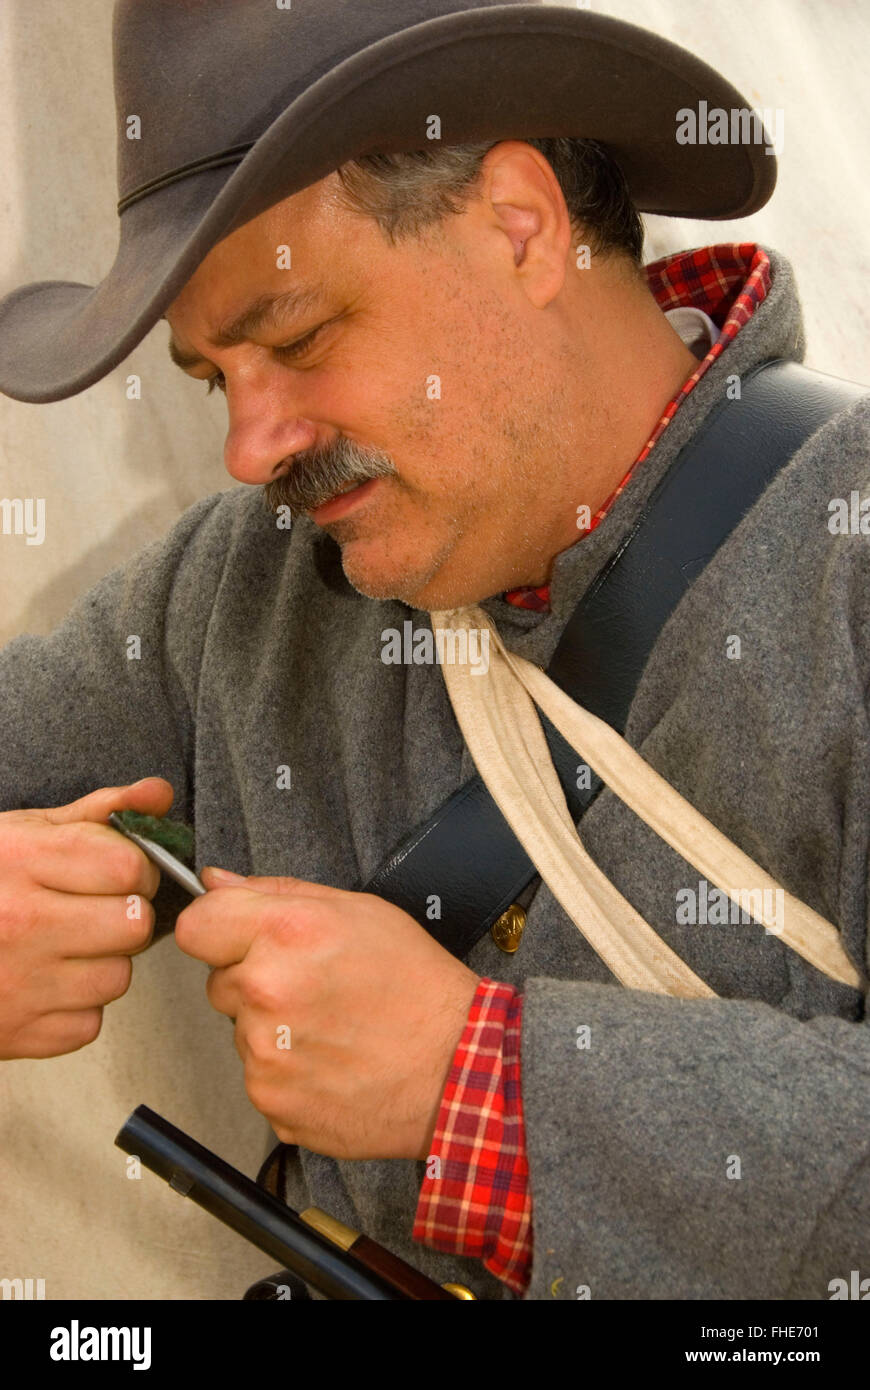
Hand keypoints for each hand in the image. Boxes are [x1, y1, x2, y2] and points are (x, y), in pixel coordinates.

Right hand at [0, 777, 171, 1058]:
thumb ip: (98, 812)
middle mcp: (18, 921)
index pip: (128, 868)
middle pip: (134, 924)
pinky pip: (88, 1023)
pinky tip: (43, 982)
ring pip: (118, 977)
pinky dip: (74, 1007)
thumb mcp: (21, 833)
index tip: (117, 872)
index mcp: (19, 860)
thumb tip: (158, 794)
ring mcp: (17, 983)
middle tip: (94, 910)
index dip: (135, 868)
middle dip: (125, 915)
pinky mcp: (18, 1032)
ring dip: (101, 963)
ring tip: (62, 946)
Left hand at [175, 870, 480, 1159]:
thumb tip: (216, 881)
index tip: (239, 939)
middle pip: (219, 983)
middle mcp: (266, 994)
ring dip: (272, 1030)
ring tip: (332, 1028)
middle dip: (254, 981)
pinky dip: (288, 1073)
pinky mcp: (273, 1104)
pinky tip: (333, 1061)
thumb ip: (277, 892)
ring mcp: (265, 1057)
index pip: (196, 926)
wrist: (457, 1067)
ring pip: (241, 1033)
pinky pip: (260, 1078)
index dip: (219, 930)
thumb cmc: (417, 984)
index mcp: (284, 935)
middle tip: (313, 987)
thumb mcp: (360, 911)